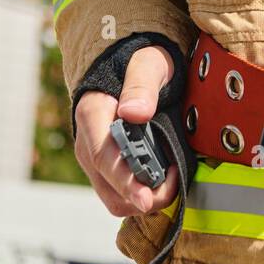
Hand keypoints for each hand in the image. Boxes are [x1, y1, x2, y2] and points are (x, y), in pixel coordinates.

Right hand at [73, 44, 179, 217]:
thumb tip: (134, 113)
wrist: (129, 67)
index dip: (126, 181)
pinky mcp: (105, 168)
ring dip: (144, 199)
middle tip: (176, 182)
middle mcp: (87, 143)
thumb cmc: (141, 64)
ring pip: (114, 198)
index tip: (147, 198)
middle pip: (110, 187)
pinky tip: (162, 180)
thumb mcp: (147, 64)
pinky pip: (119, 194)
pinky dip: (141, 195)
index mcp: (92, 115)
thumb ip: (141, 85)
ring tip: (172, 179)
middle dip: (143, 196)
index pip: (104, 157)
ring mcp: (94, 159)